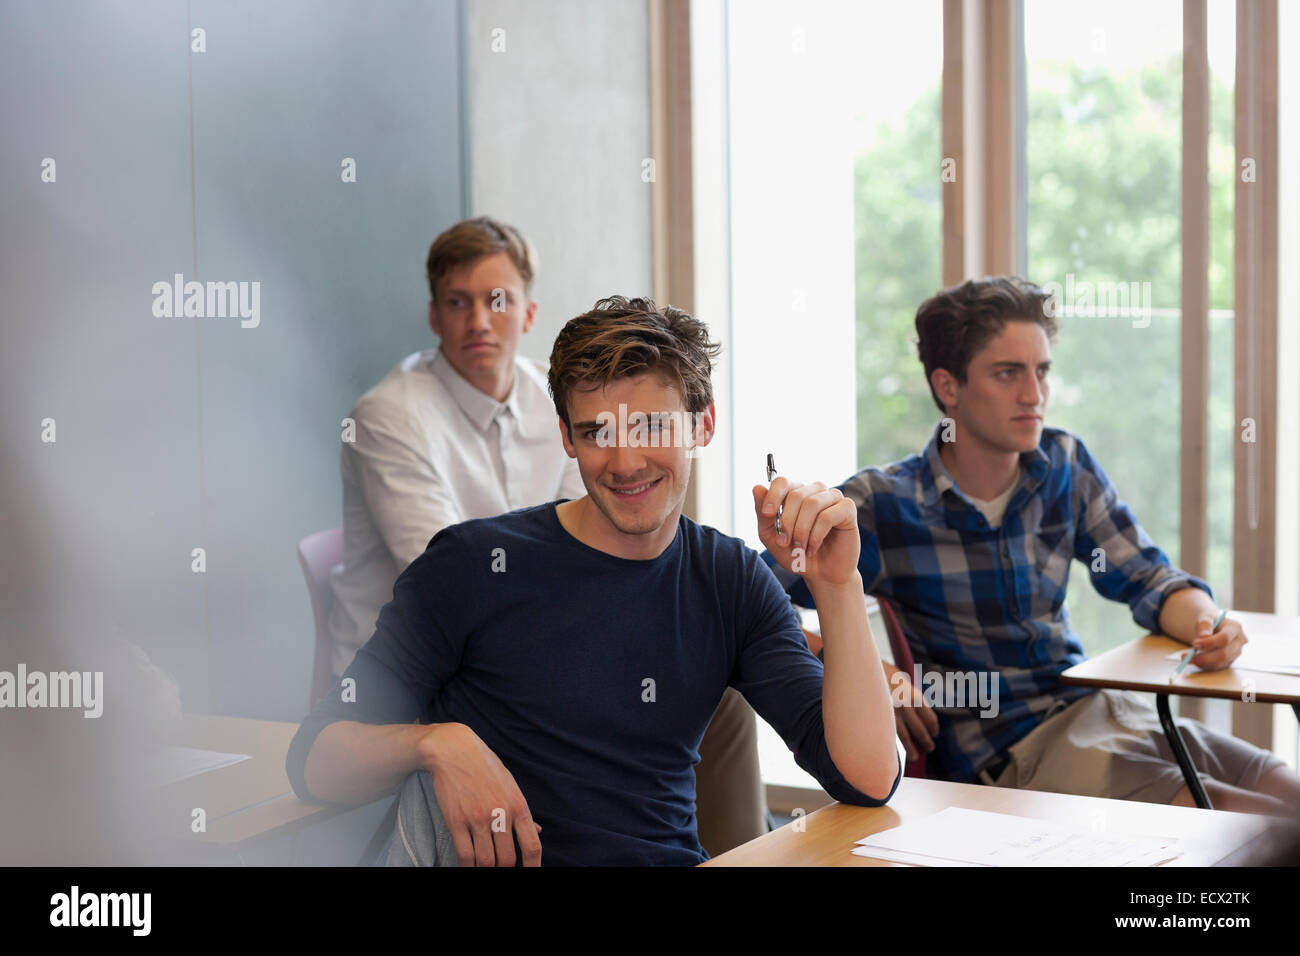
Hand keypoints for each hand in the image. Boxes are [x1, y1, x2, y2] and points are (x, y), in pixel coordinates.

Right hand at [417, 722, 541, 865]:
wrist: (453, 750)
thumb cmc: (485, 766)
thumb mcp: (510, 784)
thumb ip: (522, 811)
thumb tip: (538, 830)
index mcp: (518, 805)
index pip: (531, 846)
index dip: (533, 867)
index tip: (531, 874)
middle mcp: (500, 814)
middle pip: (507, 860)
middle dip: (505, 870)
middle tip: (501, 868)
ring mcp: (477, 818)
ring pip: (486, 862)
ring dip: (486, 870)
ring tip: (485, 868)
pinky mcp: (456, 821)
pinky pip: (464, 855)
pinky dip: (468, 866)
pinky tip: (470, 866)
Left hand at [752, 478, 859, 588]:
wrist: (821, 575)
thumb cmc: (796, 555)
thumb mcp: (772, 537)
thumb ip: (763, 515)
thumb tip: (757, 487)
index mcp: (796, 493)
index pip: (783, 482)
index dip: (773, 495)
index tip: (767, 514)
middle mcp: (815, 491)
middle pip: (796, 494)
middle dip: (787, 522)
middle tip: (785, 543)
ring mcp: (833, 497)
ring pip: (811, 504)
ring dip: (802, 531)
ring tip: (800, 549)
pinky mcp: (847, 509)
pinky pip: (827, 516)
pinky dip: (816, 535)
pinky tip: (813, 548)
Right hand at [883, 661, 938, 760]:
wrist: (858, 666)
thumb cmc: (877, 670)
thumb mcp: (897, 676)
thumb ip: (905, 690)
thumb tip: (914, 704)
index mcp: (911, 692)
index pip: (928, 714)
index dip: (932, 725)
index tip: (934, 732)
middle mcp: (904, 703)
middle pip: (919, 728)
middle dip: (925, 739)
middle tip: (929, 747)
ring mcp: (890, 712)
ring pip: (905, 736)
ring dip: (911, 748)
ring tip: (915, 757)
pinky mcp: (878, 718)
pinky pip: (889, 735)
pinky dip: (894, 746)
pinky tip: (896, 753)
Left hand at [1188, 612, 1246, 670]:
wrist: (1213, 626)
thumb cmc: (1210, 621)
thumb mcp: (1205, 618)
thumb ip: (1205, 625)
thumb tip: (1203, 637)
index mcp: (1235, 627)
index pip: (1225, 638)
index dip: (1209, 643)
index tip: (1194, 644)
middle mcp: (1239, 641)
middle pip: (1224, 654)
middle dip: (1204, 657)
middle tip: (1185, 656)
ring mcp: (1236, 652)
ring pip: (1220, 662)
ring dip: (1202, 663)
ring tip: (1187, 658)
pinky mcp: (1230, 660)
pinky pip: (1218, 667)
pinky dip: (1205, 665)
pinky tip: (1194, 660)